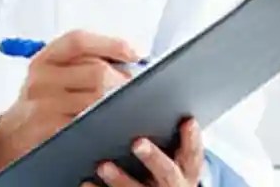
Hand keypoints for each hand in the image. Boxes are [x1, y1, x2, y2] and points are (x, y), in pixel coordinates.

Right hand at [0, 30, 138, 171]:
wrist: (11, 134)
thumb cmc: (43, 100)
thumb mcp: (53, 73)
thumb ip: (84, 62)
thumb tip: (130, 61)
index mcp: (46, 58)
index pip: (79, 41)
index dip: (111, 43)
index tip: (135, 53)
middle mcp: (42, 77)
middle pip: (96, 72)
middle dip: (123, 81)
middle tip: (137, 90)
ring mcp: (44, 104)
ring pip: (96, 100)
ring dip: (117, 104)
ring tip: (127, 107)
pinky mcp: (48, 129)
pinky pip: (86, 124)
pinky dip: (104, 123)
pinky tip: (111, 124)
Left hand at [90, 118, 204, 186]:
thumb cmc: (159, 166)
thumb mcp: (172, 155)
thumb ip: (165, 135)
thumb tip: (147, 100)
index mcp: (187, 170)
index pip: (193, 154)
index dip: (192, 139)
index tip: (187, 121)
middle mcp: (174, 186)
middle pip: (168, 174)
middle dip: (153, 158)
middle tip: (137, 142)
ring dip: (121, 180)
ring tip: (103, 165)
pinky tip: (86, 182)